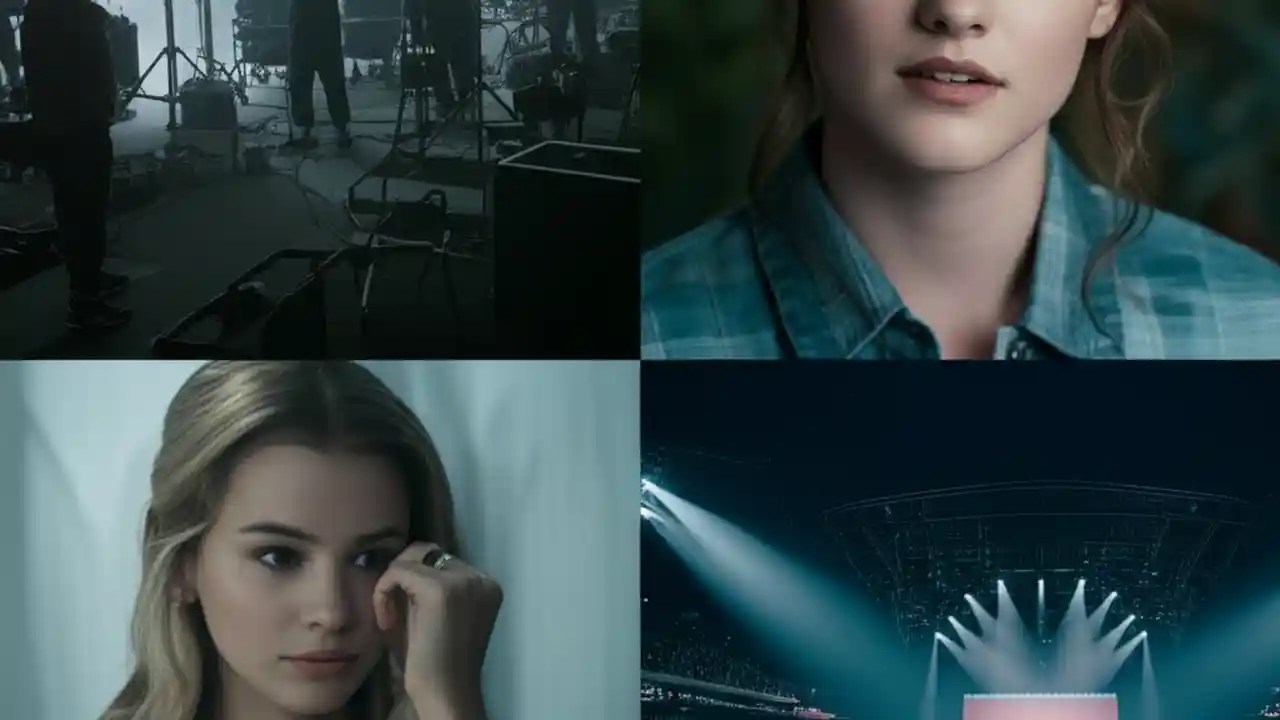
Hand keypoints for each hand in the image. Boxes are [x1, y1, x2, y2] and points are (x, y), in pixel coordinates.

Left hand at [373, 542, 503, 719]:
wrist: (445, 695)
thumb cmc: (436, 665)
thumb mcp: (437, 617)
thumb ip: (429, 589)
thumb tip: (403, 560)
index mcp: (486, 585)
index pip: (442, 561)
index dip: (414, 581)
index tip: (403, 613)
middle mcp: (481, 578)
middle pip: (428, 552)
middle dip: (402, 575)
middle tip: (392, 612)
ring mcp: (464, 582)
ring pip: (411, 558)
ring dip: (391, 584)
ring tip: (388, 616)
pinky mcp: (441, 590)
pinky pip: (398, 571)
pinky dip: (383, 592)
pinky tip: (386, 621)